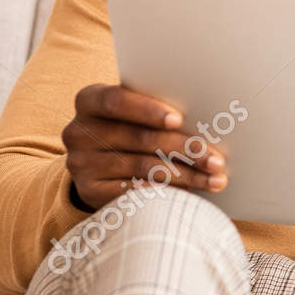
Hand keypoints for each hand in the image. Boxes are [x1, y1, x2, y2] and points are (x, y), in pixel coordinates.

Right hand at [61, 83, 226, 210]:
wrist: (97, 162)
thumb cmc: (128, 126)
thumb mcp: (132, 112)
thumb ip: (155, 110)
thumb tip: (205, 118)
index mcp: (88, 101)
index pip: (115, 100)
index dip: (147, 109)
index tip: (178, 119)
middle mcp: (78, 131)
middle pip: (138, 137)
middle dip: (183, 147)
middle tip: (216, 158)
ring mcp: (81, 163)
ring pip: (143, 166)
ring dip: (186, 174)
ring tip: (214, 178)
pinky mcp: (89, 191)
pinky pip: (132, 192)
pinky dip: (165, 191)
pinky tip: (189, 193)